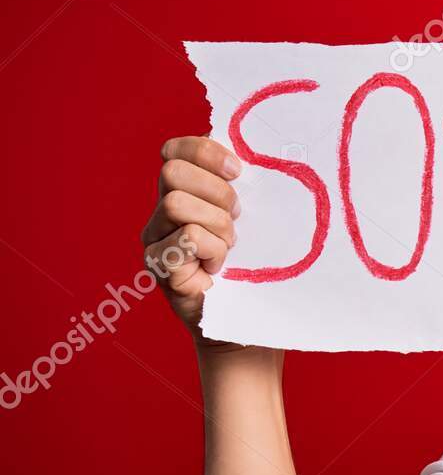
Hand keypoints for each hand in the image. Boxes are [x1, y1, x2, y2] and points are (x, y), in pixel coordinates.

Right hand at [139, 136, 246, 350]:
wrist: (250, 322)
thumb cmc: (256, 269)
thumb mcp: (255, 221)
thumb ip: (245, 188)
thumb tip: (254, 153)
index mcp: (184, 193)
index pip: (175, 151)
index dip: (205, 152)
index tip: (239, 172)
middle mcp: (161, 212)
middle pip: (173, 173)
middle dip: (217, 193)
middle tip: (238, 220)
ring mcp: (154, 239)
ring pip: (178, 204)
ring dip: (218, 226)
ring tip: (230, 249)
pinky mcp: (157, 266)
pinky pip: (187, 238)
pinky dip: (213, 251)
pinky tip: (218, 269)